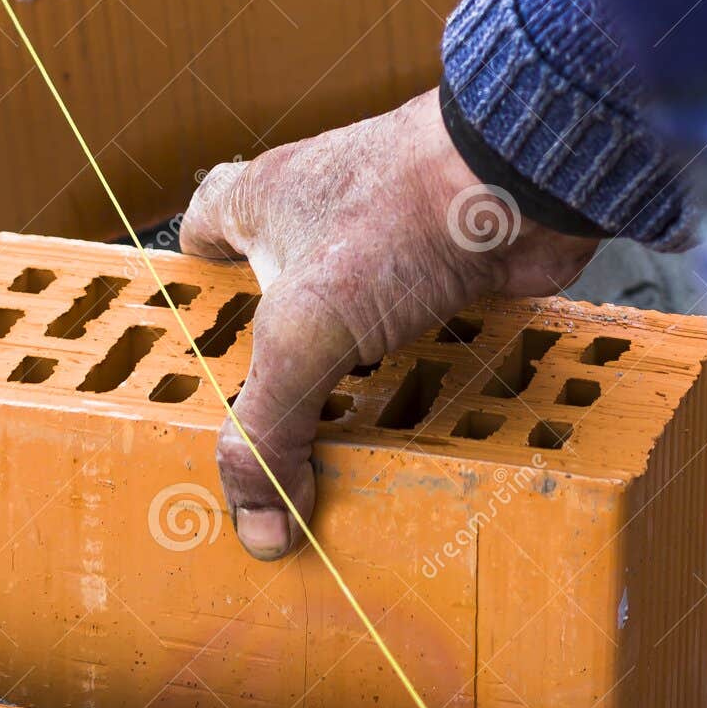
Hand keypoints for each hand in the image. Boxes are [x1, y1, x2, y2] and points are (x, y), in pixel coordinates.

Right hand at [181, 91, 600, 559]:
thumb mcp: (302, 336)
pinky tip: (423, 420)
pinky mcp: (450, 263)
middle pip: (279, 281)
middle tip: (269, 418)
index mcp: (262, 202)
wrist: (517, 182)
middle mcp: (322, 212)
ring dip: (352, 365)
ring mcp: (388, 236)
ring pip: (354, 308)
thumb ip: (270, 431)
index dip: (191, 279)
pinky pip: (423, 324)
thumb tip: (260, 525)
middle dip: (275, 346)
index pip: (201, 228)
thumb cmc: (396, 219)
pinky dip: (423, 369)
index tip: (189, 340)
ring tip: (340, 439)